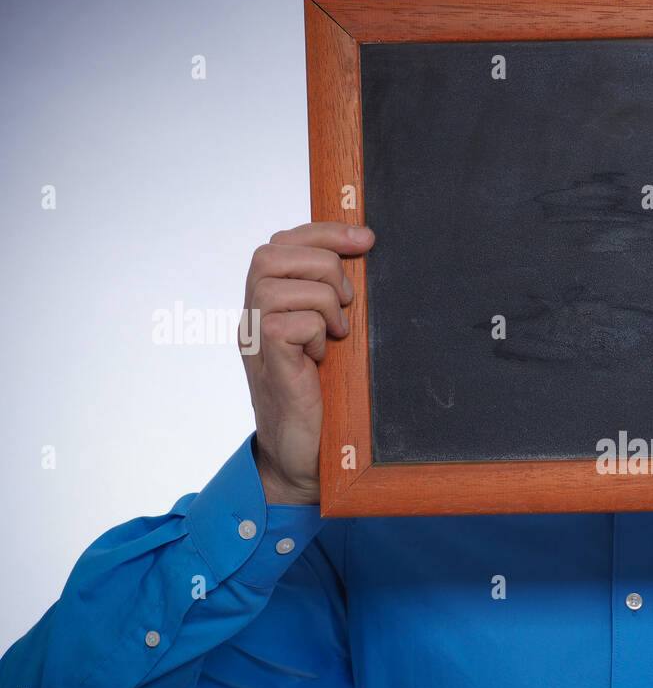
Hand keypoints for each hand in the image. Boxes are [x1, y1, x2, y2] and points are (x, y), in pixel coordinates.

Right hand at [240, 222, 373, 504]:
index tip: (366, 238)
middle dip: (325, 266)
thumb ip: (331, 298)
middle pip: (275, 252)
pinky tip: (320, 359)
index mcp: (266, 301)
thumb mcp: (328, 336)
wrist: (305, 455)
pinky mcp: (267, 358)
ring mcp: (254, 335)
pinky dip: (318, 334)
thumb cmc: (322, 397)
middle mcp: (251, 313)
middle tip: (347, 305)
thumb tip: (362, 254)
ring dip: (325, 304)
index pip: (283, 242)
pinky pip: (295, 321)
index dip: (326, 232)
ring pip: (286, 284)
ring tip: (335, 336)